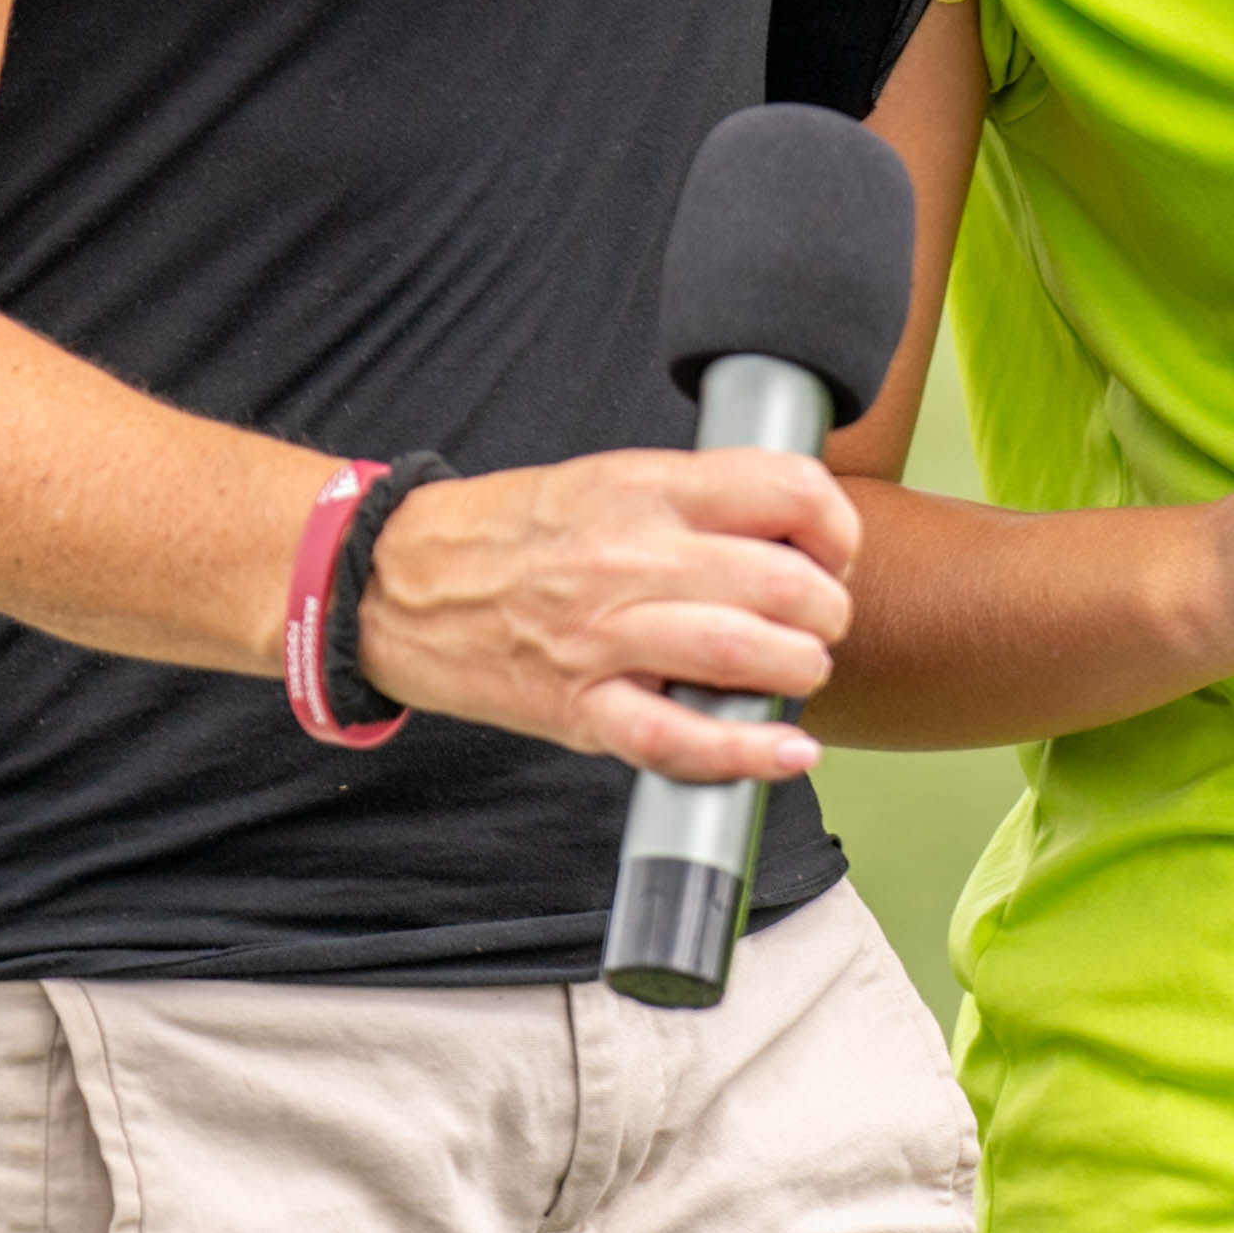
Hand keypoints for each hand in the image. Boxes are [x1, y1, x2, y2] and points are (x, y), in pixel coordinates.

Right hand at [353, 449, 861, 781]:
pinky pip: (674, 740)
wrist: (397, 581)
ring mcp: (604, 636)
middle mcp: (632, 556)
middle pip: (782, 582)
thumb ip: (698, 502)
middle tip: (818, 623)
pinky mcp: (579, 706)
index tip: (834, 553)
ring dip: (797, 670)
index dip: (836, 529)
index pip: (787, 490)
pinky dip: (743, 753)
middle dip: (826, 612)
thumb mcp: (610, 479)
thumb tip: (795, 535)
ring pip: (741, 652)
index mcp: (646, 488)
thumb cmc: (513, 533)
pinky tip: (785, 753)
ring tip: (796, 672)